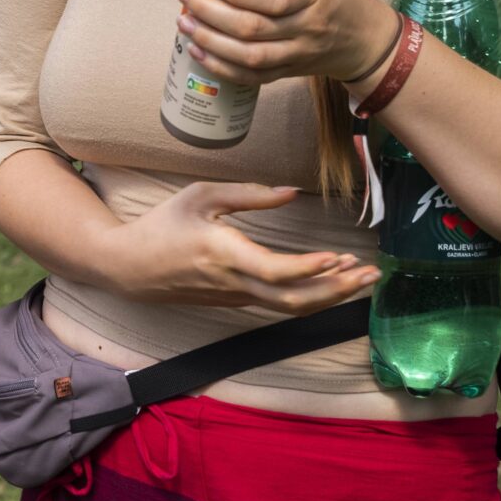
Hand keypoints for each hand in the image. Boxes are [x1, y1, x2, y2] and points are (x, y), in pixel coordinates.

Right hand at [94, 183, 378, 313]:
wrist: (130, 267)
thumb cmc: (164, 224)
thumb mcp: (200, 196)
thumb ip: (249, 195)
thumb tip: (292, 192)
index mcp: (223, 253)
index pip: (275, 272)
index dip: (309, 268)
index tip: (337, 256)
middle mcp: (234, 282)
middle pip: (294, 300)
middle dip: (337, 289)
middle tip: (370, 274)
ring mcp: (236, 296)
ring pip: (291, 307)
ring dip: (329, 294)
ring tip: (360, 278)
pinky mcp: (236, 300)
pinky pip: (280, 303)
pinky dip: (310, 293)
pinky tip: (330, 279)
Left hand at [175, 0, 400, 87]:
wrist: (364, 37)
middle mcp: (307, 26)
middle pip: (253, 28)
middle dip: (210, 12)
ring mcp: (298, 53)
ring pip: (249, 56)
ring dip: (210, 41)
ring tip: (184, 23)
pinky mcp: (289, 73)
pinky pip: (252, 77)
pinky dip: (221, 67)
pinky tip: (198, 51)